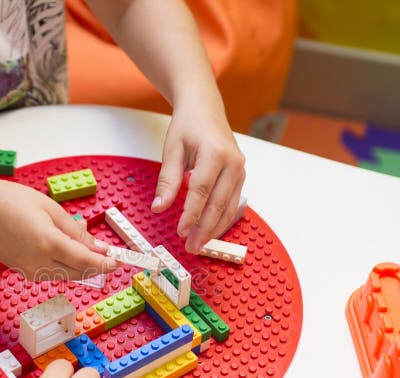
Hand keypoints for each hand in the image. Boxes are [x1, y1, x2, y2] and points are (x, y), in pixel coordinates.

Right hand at [0, 179, 117, 279]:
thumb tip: (97, 247)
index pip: (86, 261)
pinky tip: (61, 249)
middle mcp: (39, 262)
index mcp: (49, 243)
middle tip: (108, 255)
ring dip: (79, 266)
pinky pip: (50, 272)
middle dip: (95, 266)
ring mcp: (29, 270)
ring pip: (65, 275)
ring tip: (84, 247)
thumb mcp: (51, 209)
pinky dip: (62, 265)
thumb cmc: (12, 201)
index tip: (118, 261)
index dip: (105, 264)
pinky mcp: (22, 272)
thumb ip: (76, 232)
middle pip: (78, 273)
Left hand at [152, 101, 245, 253]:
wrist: (205, 108)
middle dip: (204, 229)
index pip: (201, 190)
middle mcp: (233, 162)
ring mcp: (240, 170)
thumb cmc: (188, 125)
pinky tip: (210, 231)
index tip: (180, 232)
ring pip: (229, 208)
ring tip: (198, 244)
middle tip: (191, 247)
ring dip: (214, 229)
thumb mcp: (172, 149)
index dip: (191, 214)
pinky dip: (221, 220)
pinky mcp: (240, 176)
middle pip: (218, 203)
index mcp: (215, 153)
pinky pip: (233, 203)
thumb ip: (167, 180)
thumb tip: (158, 208)